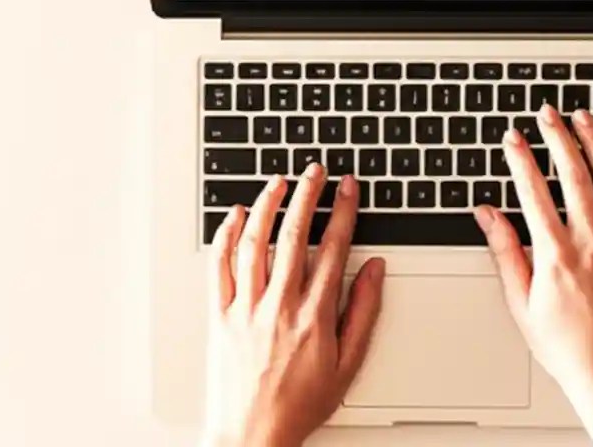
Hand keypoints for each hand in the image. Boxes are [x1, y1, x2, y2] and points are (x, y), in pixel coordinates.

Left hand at [202, 166, 384, 446]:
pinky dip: (226, 236)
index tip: (348, 189)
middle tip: (315, 172)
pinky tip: (235, 216)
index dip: (343, 211)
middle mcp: (278, 305)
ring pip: (254, 243)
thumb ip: (363, 312)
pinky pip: (219, 266)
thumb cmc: (299, 405)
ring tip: (278, 182)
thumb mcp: (348, 364)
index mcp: (314, 315)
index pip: (333, 247)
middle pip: (293, 235)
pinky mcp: (219, 316)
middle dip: (307, 195)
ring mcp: (245, 308)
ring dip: (267, 206)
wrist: (252, 435)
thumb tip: (374, 271)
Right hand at [473, 105, 592, 446]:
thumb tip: (488, 215)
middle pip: (574, 175)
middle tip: (547, 114)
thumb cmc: (568, 347)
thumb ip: (505, 252)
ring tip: (583, 118)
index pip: (534, 192)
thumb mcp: (521, 302)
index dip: (520, 159)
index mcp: (556, 256)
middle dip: (557, 137)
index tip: (513, 138)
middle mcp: (592, 245)